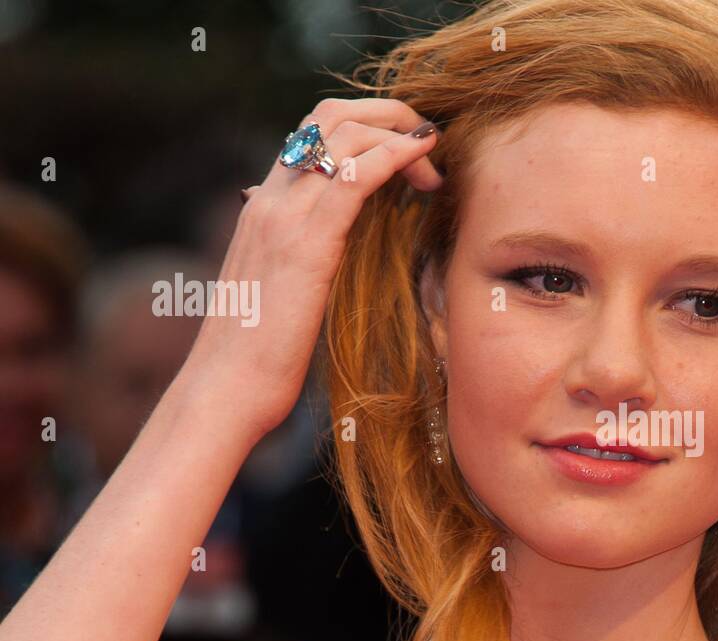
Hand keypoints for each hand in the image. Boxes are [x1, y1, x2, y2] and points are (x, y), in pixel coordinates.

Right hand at [179, 97, 441, 437]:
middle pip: (330, 116)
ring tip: (434, 166)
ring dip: (400, 135)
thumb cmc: (256, 354)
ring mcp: (284, 217)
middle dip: (388, 115)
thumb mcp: (281, 291)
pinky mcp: (306, 245)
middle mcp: (270, 199)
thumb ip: (301, 258)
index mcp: (264, 207)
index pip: (312, 132)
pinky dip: (394, 155)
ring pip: (344, 134)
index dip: (366, 126)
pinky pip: (354, 177)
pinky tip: (424, 158)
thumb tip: (329, 253)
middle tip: (428, 147)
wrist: (224, 388)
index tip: (408, 153)